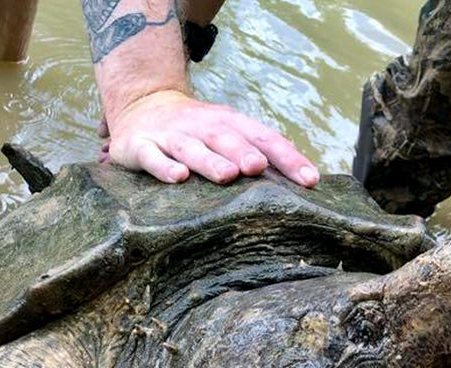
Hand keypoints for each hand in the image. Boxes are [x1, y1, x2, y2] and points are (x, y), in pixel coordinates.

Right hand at [103, 90, 318, 187]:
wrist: (141, 105)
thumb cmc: (196, 130)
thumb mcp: (227, 133)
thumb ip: (258, 152)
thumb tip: (303, 177)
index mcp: (229, 123)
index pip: (264, 137)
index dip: (287, 157)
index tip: (309, 180)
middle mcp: (203, 127)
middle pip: (227, 139)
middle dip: (244, 152)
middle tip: (259, 168)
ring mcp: (172, 136)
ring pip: (192, 148)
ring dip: (210, 161)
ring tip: (227, 176)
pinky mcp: (141, 147)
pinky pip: (153, 157)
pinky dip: (164, 167)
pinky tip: (178, 178)